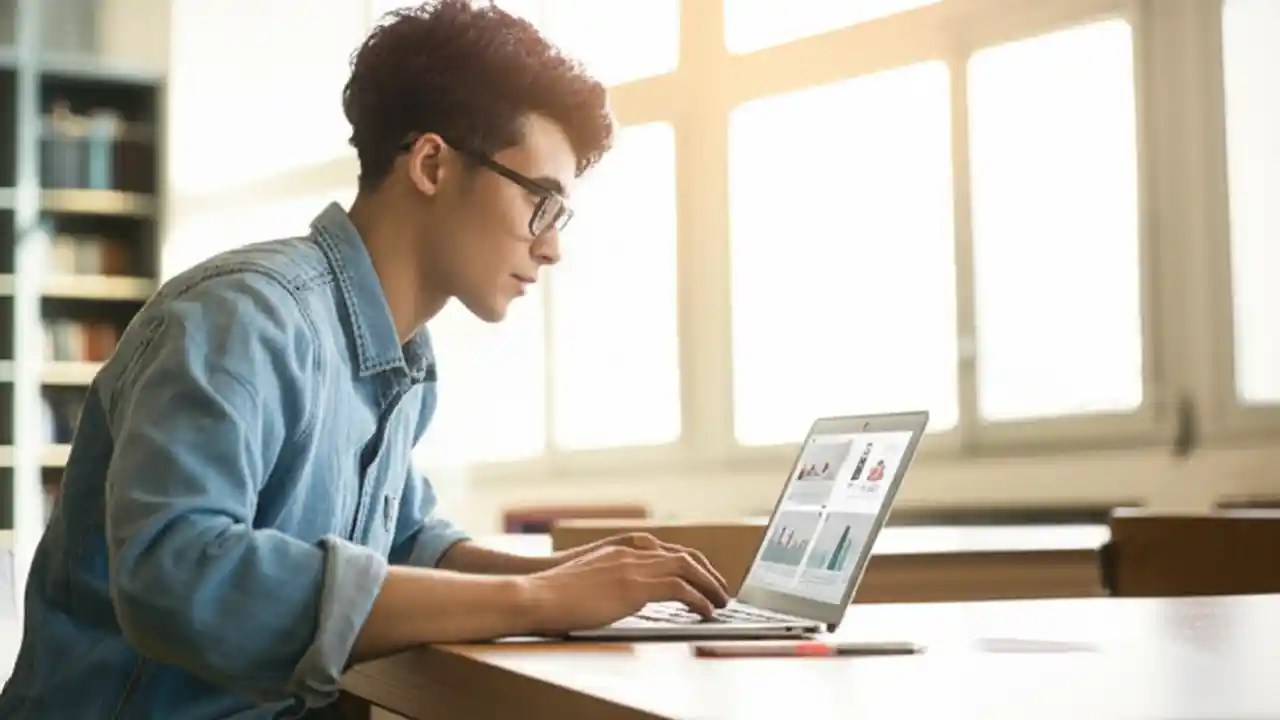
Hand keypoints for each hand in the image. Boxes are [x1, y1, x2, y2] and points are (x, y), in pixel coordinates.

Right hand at [551, 532, 728, 593]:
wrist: (538, 593)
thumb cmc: (554, 594)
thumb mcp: (589, 580)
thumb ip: (610, 580)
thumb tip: (622, 596)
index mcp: (620, 549)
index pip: (667, 550)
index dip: (689, 562)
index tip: (702, 575)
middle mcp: (631, 553)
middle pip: (684, 556)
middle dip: (707, 572)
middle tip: (720, 589)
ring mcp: (634, 566)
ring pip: (688, 569)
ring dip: (710, 585)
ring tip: (721, 602)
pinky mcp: (636, 586)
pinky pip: (681, 589)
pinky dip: (699, 599)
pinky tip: (706, 611)